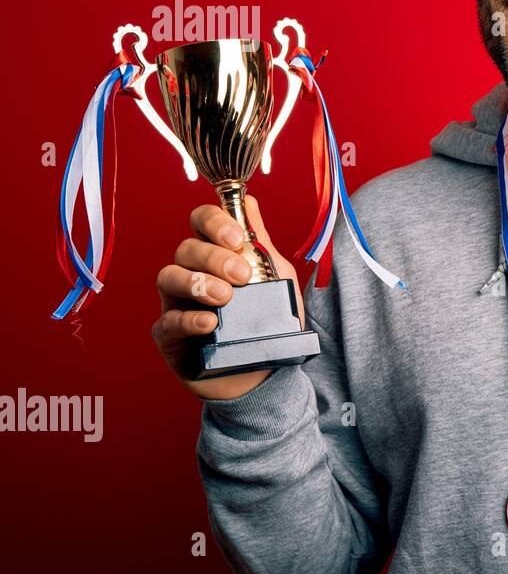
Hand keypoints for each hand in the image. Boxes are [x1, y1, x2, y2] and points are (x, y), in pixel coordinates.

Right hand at [152, 195, 302, 399]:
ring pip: (168, 277)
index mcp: (215, 254)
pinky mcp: (170, 337)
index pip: (201, 223)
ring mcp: (176, 303)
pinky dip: (188, 319)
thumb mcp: (273, 277)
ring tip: (225, 298)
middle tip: (242, 276)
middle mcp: (191, 273)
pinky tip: (210, 323)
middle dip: (214, 258)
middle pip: (186, 249)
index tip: (237, 239)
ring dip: (197, 283)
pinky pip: (167, 322)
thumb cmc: (267, 321)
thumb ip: (260, 242)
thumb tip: (250, 201)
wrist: (268, 372)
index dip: (214, 222)